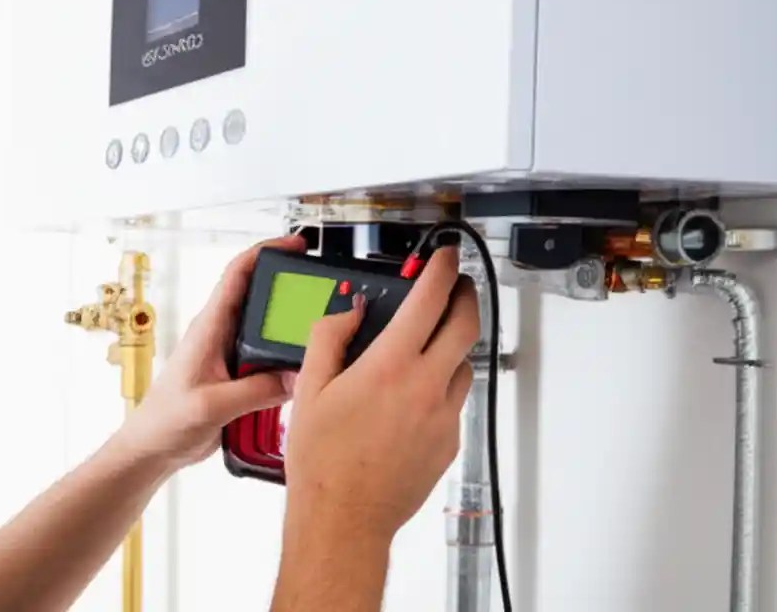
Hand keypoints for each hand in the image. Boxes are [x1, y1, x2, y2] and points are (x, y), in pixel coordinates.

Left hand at [117, 234, 308, 470]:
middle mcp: (220, 333)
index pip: (237, 274)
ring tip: (323, 323)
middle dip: (289, 284)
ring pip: (266, 327)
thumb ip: (256, 391)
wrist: (152, 447)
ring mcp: (229, 354)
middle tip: (323, 284)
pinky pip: (268, 357)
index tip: (295, 246)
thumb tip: (299, 375)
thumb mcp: (212, 405)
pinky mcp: (237, 375)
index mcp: (209, 327)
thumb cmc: (166, 420)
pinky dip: (287, 356)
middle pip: (259, 295)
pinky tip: (306, 364)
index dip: (265, 253)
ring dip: (291, 324)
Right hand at [282, 246, 478, 539]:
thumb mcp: (310, 388)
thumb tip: (348, 313)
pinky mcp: (449, 443)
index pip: (431, 299)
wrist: (343, 519)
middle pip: (467, 325)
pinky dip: (442, 385)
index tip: (446, 257)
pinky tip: (415, 393)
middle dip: (466, 296)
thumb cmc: (323, 463)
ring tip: (428, 342)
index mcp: (391, 366)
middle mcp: (426, 387)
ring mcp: (444, 417)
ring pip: (464, 364)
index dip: (443, 269)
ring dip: (453, 344)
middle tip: (456, 286)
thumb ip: (330, 338)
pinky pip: (455, 401)